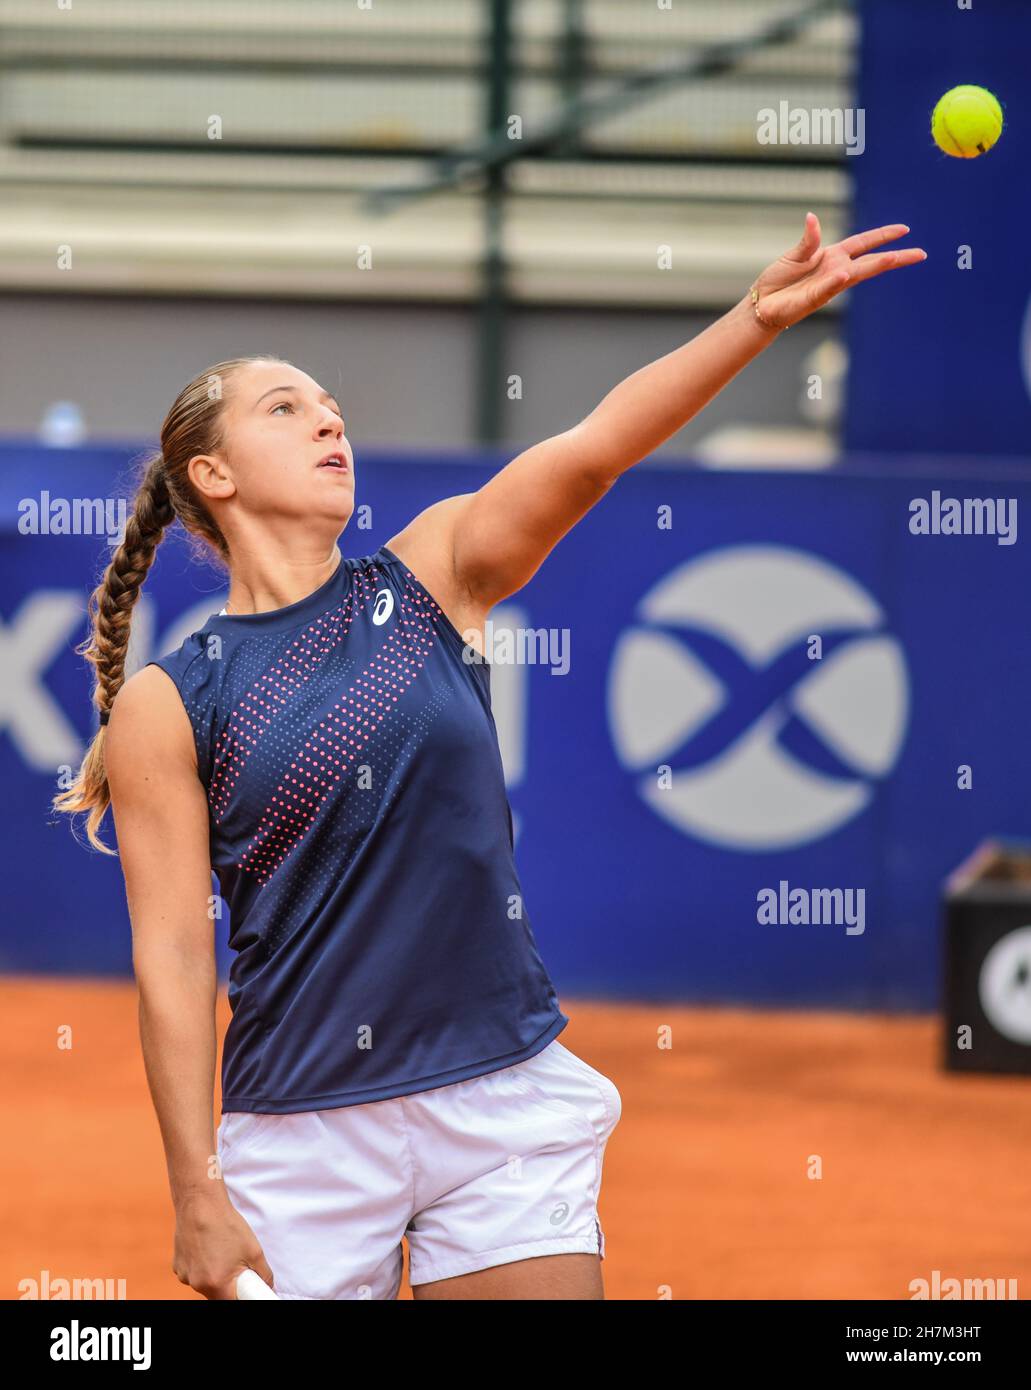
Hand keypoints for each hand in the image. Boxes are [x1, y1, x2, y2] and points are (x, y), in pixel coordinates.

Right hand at [173, 1188, 275, 1299]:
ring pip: (205, 1284)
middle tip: (237, 1265)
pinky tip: (207, 1248)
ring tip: (221, 1251)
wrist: (200, 1203)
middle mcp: (197, 1284)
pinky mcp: (178, 1266)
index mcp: (217, 1283)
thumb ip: (263, 1273)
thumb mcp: (253, 1249)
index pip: (233, 1302)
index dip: (243, 1296)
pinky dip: (202, 1266)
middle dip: (229, 1284)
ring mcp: (185, 1275)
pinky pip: (194, 1274)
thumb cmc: (226, 1224)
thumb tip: (268, 1285)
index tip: (248, 1288)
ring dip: (215, 1275)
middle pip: (218, 1295)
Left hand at [749, 213, 926, 330]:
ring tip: (896, 258)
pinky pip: (828, 288)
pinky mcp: (815, 298)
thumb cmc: (779, 280)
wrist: (762, 304)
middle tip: (921, 254)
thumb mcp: (795, 254)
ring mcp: (829, 285)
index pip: (864, 244)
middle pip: (871, 261)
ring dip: (876, 266)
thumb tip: (812, 218)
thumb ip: (809, 239)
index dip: (883, 236)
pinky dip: (836, 281)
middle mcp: (836, 271)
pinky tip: (846, 274)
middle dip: (895, 257)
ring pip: (857, 274)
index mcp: (833, 257)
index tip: (904, 230)